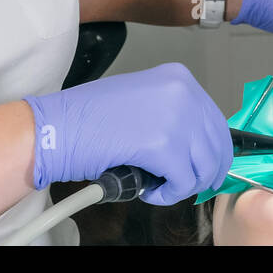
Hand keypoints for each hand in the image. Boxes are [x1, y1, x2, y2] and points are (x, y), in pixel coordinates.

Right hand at [23, 62, 231, 204]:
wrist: (56, 127)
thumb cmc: (87, 118)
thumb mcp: (143, 100)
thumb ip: (173, 114)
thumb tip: (195, 145)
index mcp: (179, 78)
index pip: (216, 121)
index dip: (214, 152)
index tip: (208, 168)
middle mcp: (182, 92)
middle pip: (216, 145)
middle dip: (204, 172)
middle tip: (187, 185)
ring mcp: (175, 117)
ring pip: (203, 167)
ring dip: (184, 185)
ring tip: (158, 186)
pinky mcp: (162, 146)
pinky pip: (183, 182)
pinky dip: (168, 194)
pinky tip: (149, 191)